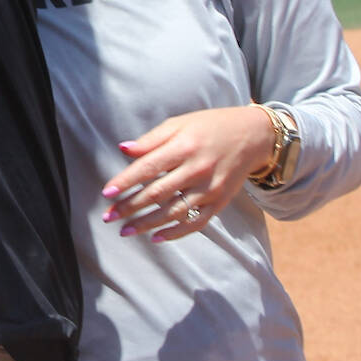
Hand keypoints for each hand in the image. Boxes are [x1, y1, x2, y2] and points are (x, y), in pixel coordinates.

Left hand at [100, 105, 276, 242]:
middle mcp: (197, 169)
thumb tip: (123, 149)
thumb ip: (152, 139)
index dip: (126, 180)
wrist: (253, 136)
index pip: (149, 167)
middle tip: (108, 217)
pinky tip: (155, 238)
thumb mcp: (180, 123)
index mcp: (184, 146)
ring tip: (125, 231)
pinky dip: (175, 233)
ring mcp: (210, 189)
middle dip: (130, 207)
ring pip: (173, 212)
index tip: (107, 193)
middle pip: (158, 193)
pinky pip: (195, 223)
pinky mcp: (220, 202)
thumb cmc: (210, 127)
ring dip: (146, 224)